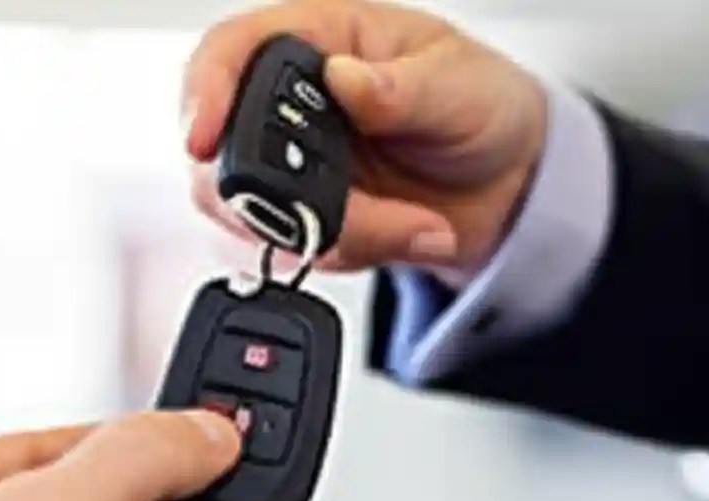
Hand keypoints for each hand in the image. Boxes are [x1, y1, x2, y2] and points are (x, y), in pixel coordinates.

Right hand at [186, 0, 548, 286]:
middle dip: (280, 198)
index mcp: (316, 37)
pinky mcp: (298, 220)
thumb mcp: (458, 83)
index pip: (229, 51)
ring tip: (412, 225)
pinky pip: (288, 253)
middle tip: (359, 213)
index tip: (202, 140)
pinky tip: (401, 234)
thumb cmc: (479, 104)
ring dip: (333, 234)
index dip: (204, 92)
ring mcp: (286, 166)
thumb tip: (345, 80)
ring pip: (249, 216)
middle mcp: (286, 102)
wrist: (507, 184)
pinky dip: (347, 255)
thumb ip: (401, 87)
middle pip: (218, 152)